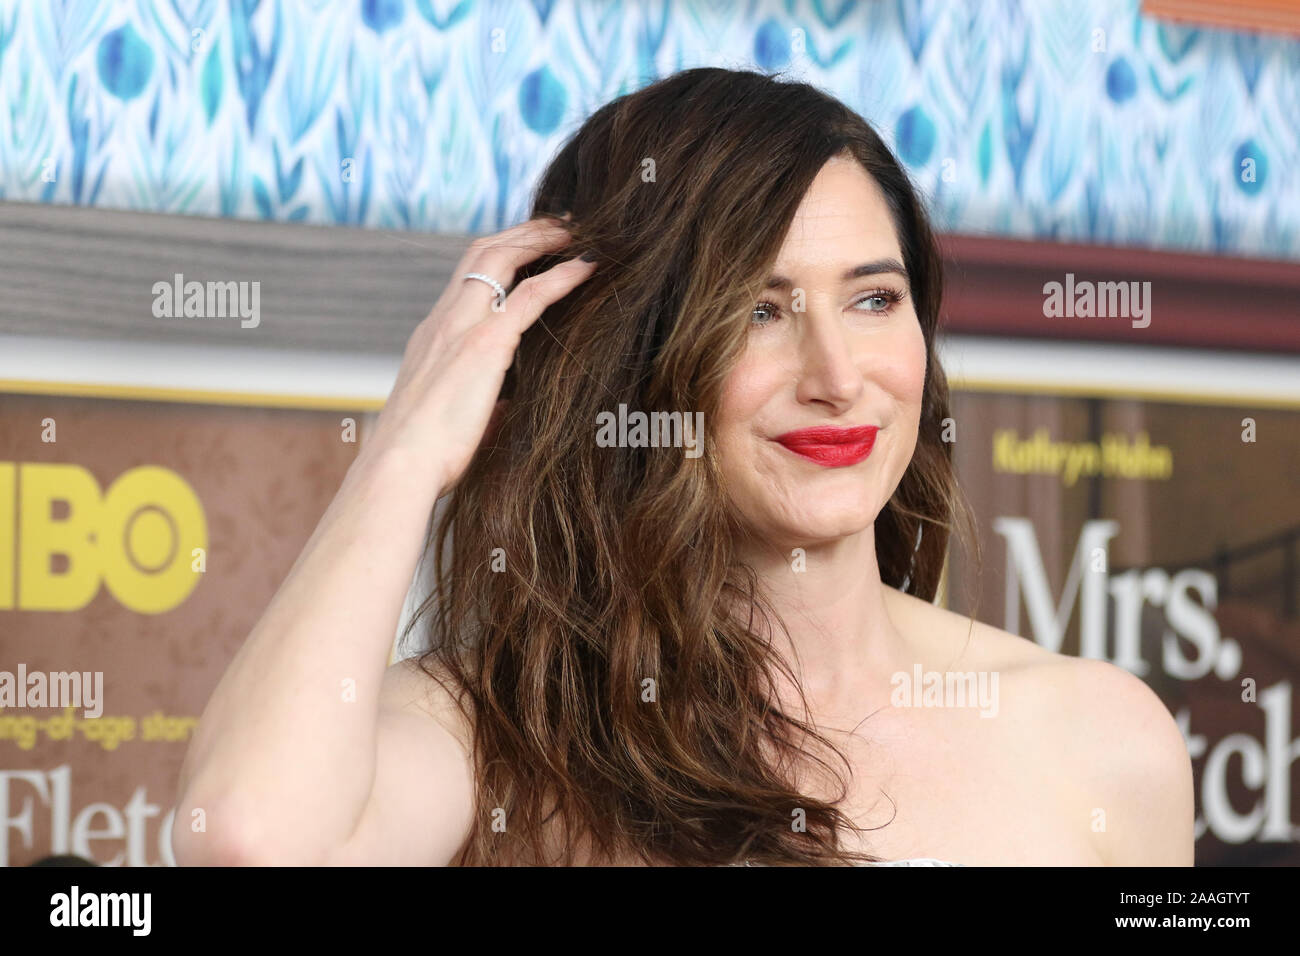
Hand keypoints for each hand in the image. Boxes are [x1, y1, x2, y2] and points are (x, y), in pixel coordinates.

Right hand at [365, 214, 595, 492]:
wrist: (399, 469)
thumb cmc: (422, 459)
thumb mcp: (453, 422)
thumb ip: (482, 407)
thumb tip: (505, 411)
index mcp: (433, 338)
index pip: (466, 279)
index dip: (499, 256)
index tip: (529, 249)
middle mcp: (443, 322)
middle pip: (481, 252)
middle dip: (522, 231)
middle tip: (560, 223)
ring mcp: (462, 328)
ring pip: (500, 258)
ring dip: (541, 238)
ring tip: (577, 230)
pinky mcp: (485, 345)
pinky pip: (530, 296)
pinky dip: (561, 277)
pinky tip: (588, 268)